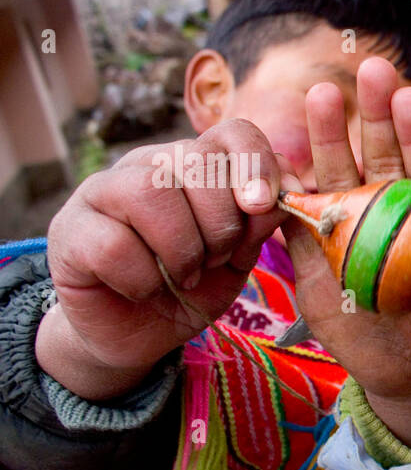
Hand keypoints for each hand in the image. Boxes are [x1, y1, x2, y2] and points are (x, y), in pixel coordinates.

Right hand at [37, 120, 287, 399]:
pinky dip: (142, 278)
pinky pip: (113, 243)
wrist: (139, 335)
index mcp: (194, 165)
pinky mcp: (70, 231)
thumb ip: (257, 225)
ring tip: (184, 277)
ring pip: (150, 190)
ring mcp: (101, 193)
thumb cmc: (191, 287)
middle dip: (221, 222)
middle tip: (216, 259)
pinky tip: (144, 290)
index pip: (232, 134)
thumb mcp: (237, 258)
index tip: (262, 205)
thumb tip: (281, 195)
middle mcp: (147, 166)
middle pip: (196, 160)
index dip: (255, 163)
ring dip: (182, 247)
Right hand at [283, 57, 410, 452]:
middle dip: (376, 114)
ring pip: (338, 174)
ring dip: (328, 138)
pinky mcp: (313, 254)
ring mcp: (349, 228)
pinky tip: (269, 162)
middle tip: (371, 69)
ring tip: (319, 98)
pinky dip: (282, 193)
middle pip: (383, 156)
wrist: (400, 370)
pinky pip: (295, 217)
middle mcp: (390, 213)